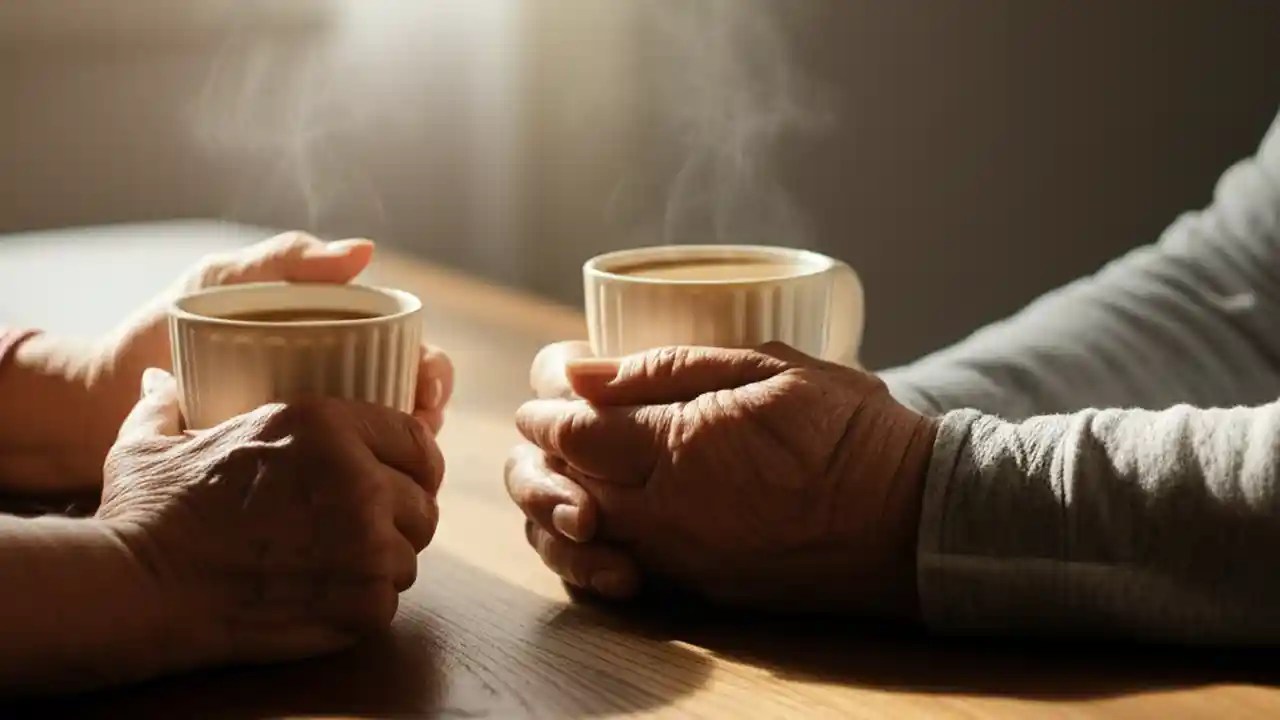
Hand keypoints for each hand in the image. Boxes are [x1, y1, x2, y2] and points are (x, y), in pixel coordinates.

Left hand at [11, 231, 453, 489]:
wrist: (99, 401)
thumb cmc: (159, 331)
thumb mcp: (219, 283)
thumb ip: (283, 260)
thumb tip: (367, 253)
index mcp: (331, 337)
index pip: (406, 351)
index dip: (432, 371)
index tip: (427, 389)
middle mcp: (333, 385)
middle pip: (407, 405)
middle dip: (427, 422)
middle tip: (419, 438)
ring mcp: (313, 433)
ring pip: (385, 450)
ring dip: (405, 463)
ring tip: (397, 476)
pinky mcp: (291, 474)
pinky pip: (345, 483)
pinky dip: (368, 492)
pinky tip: (368, 502)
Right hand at [97, 368, 443, 669]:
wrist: (137, 588)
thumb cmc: (146, 513)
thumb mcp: (154, 441)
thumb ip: (171, 406)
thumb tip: (160, 380)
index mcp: (327, 424)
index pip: (418, 440)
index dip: (413, 466)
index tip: (398, 482)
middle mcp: (359, 478)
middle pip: (421, 504)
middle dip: (395, 522)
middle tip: (354, 537)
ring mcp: (367, 543)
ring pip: (406, 556)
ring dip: (376, 567)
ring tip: (327, 571)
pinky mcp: (364, 602)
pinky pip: (387, 603)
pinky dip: (359, 609)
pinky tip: (317, 603)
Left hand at [504, 342, 937, 616]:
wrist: (911, 521)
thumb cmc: (848, 431)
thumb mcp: (766, 368)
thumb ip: (665, 369)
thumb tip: (579, 372)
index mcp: (675, 449)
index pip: (567, 431)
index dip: (548, 405)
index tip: (555, 385)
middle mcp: (664, 514)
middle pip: (556, 488)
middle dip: (541, 451)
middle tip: (558, 420)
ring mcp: (679, 559)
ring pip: (577, 540)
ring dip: (561, 499)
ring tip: (580, 467)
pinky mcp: (698, 587)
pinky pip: (619, 568)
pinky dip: (599, 541)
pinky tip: (613, 515)